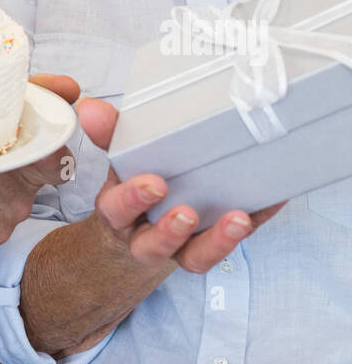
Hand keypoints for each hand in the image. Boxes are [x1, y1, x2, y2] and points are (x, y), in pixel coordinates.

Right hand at [79, 96, 285, 273]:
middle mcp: (147, 237)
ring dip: (217, 241)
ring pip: (196, 257)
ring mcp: (182, 247)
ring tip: (237, 220)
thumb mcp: (119, 160)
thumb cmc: (133, 186)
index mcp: (119, 212)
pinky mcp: (214, 244)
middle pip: (155, 245)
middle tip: (188, 213)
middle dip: (171, 232)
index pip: (118, 210)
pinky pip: (234, 240)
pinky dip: (255, 221)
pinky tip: (273, 199)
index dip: (133, 200)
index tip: (155, 184)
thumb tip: (90, 106)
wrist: (140, 231)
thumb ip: (109, 133)